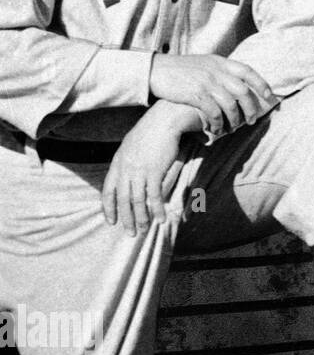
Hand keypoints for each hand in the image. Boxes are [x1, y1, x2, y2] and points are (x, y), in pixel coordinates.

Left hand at [101, 103, 194, 235]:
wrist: (163, 121)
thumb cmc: (151, 132)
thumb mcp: (131, 146)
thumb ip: (127, 162)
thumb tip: (129, 175)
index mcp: (117, 164)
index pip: (108, 191)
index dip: (109, 208)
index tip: (112, 221)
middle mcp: (125, 169)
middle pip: (122, 200)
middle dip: (126, 219)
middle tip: (131, 233)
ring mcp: (139, 171)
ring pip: (137, 201)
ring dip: (141, 218)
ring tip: (144, 230)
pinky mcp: (154, 171)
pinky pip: (154, 196)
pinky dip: (157, 209)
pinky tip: (161, 218)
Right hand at [149, 54, 277, 133]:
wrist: (155, 70)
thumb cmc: (180, 69)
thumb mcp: (204, 63)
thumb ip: (220, 70)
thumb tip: (238, 81)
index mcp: (220, 62)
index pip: (248, 71)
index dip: (261, 84)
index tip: (269, 97)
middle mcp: (216, 71)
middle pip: (243, 92)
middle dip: (251, 108)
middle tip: (252, 120)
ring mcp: (206, 82)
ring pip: (230, 104)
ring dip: (235, 119)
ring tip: (234, 128)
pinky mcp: (196, 94)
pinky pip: (214, 112)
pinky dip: (218, 123)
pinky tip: (217, 129)